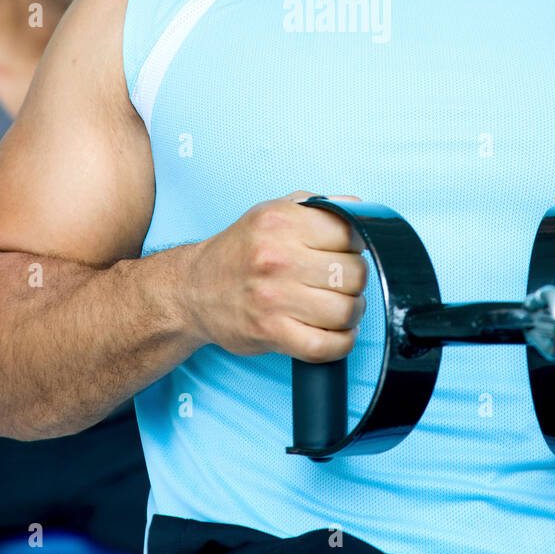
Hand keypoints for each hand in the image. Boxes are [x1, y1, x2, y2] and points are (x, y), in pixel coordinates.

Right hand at [190, 191, 368, 361]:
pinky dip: (341, 343)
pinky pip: (326, 346)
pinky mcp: (271, 332)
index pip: (350, 234)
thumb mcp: (273, 212)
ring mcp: (274, 297)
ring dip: (351, 313)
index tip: (347, 254)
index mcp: (281, 221)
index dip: (357, 246)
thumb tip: (361, 210)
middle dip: (354, 282)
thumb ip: (318, 207)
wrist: (192, 289)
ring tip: (339, 308)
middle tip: (341, 284)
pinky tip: (335, 333)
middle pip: (353, 274)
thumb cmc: (239, 251)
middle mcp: (277, 257)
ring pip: (345, 310)